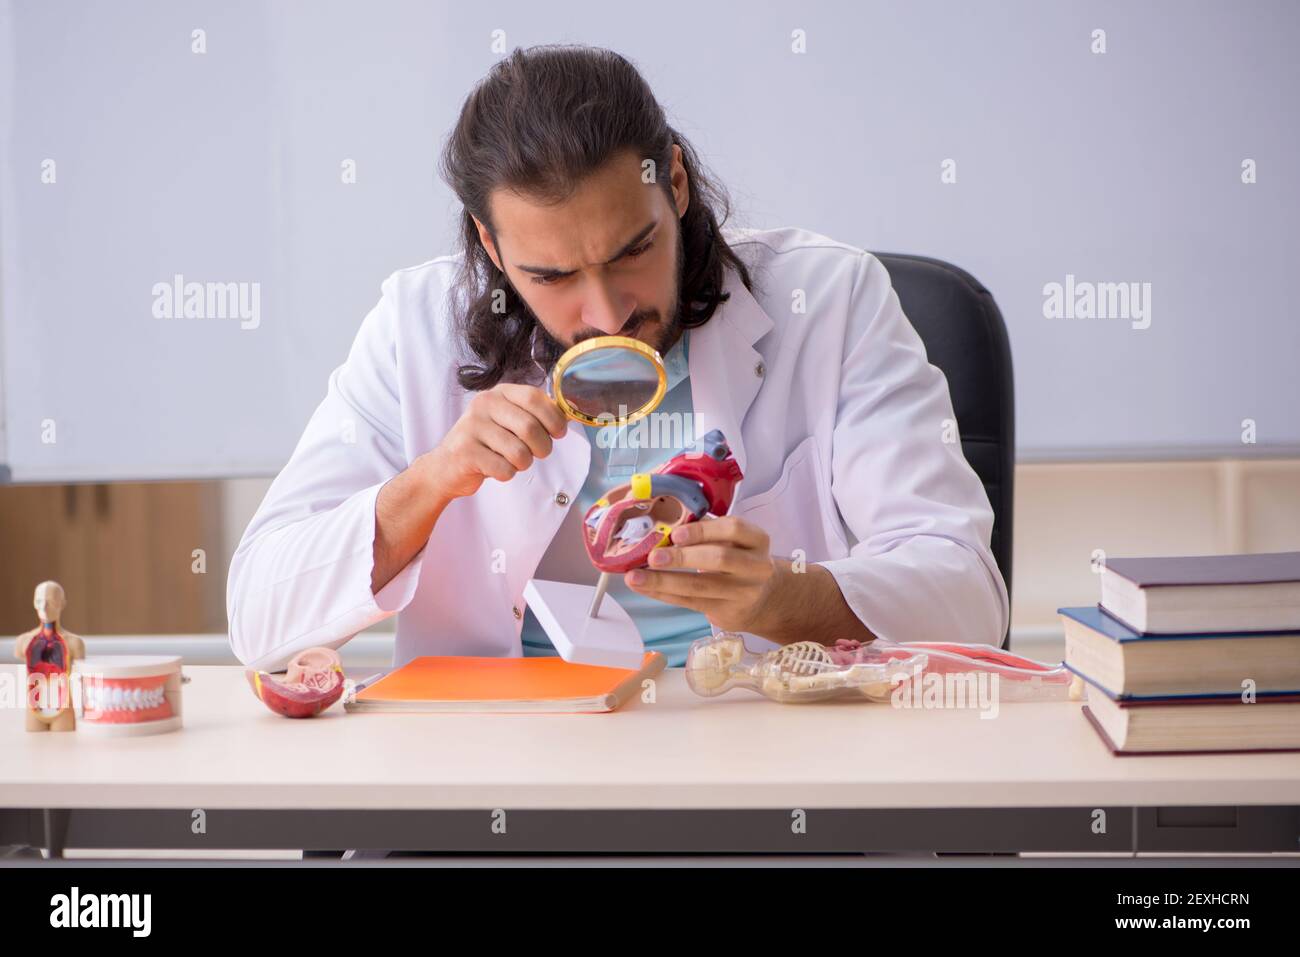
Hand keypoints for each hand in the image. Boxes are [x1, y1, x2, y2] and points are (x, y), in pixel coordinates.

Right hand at [422, 383, 567, 500]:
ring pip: (519, 452)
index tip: (558, 433)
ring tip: (514, 461)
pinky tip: (495, 468)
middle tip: (538, 453)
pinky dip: (507, 474)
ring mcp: (472, 427)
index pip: (534, 397)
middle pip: (530, 427)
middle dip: (542, 447)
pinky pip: (504, 469)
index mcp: (498, 393)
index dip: (554, 418)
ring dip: (524, 463)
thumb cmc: (487, 444)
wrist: (446, 466)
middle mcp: (484, 405)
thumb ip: (535, 414)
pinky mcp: (465, 452)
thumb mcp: (508, 420)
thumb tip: (570, 412)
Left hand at [623, 516, 779, 633]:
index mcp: (756, 539)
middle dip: (682, 557)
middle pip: (719, 559)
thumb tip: (662, 525)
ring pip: (700, 586)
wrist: (762, 598)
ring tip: (635, 577)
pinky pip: (689, 602)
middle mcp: (755, 566)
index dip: (703, 530)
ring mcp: (743, 592)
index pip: (734, 529)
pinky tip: (644, 587)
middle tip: (653, 556)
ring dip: (664, 581)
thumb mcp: (733, 541)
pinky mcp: (727, 611)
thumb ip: (706, 531)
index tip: (676, 533)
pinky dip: (663, 594)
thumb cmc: (738, 559)